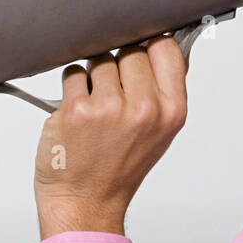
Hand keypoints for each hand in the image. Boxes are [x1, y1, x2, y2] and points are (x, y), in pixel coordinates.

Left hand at [33, 35, 188, 239]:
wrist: (86, 201)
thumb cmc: (119, 167)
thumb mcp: (160, 130)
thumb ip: (165, 87)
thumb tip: (169, 41)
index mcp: (172, 111)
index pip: (166, 48)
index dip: (150, 45)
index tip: (142, 55)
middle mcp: (144, 108)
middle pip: (130, 50)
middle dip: (118, 65)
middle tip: (113, 95)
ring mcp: (108, 108)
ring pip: (99, 59)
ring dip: (92, 76)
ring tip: (95, 107)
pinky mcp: (76, 110)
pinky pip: (72, 73)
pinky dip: (71, 87)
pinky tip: (77, 112)